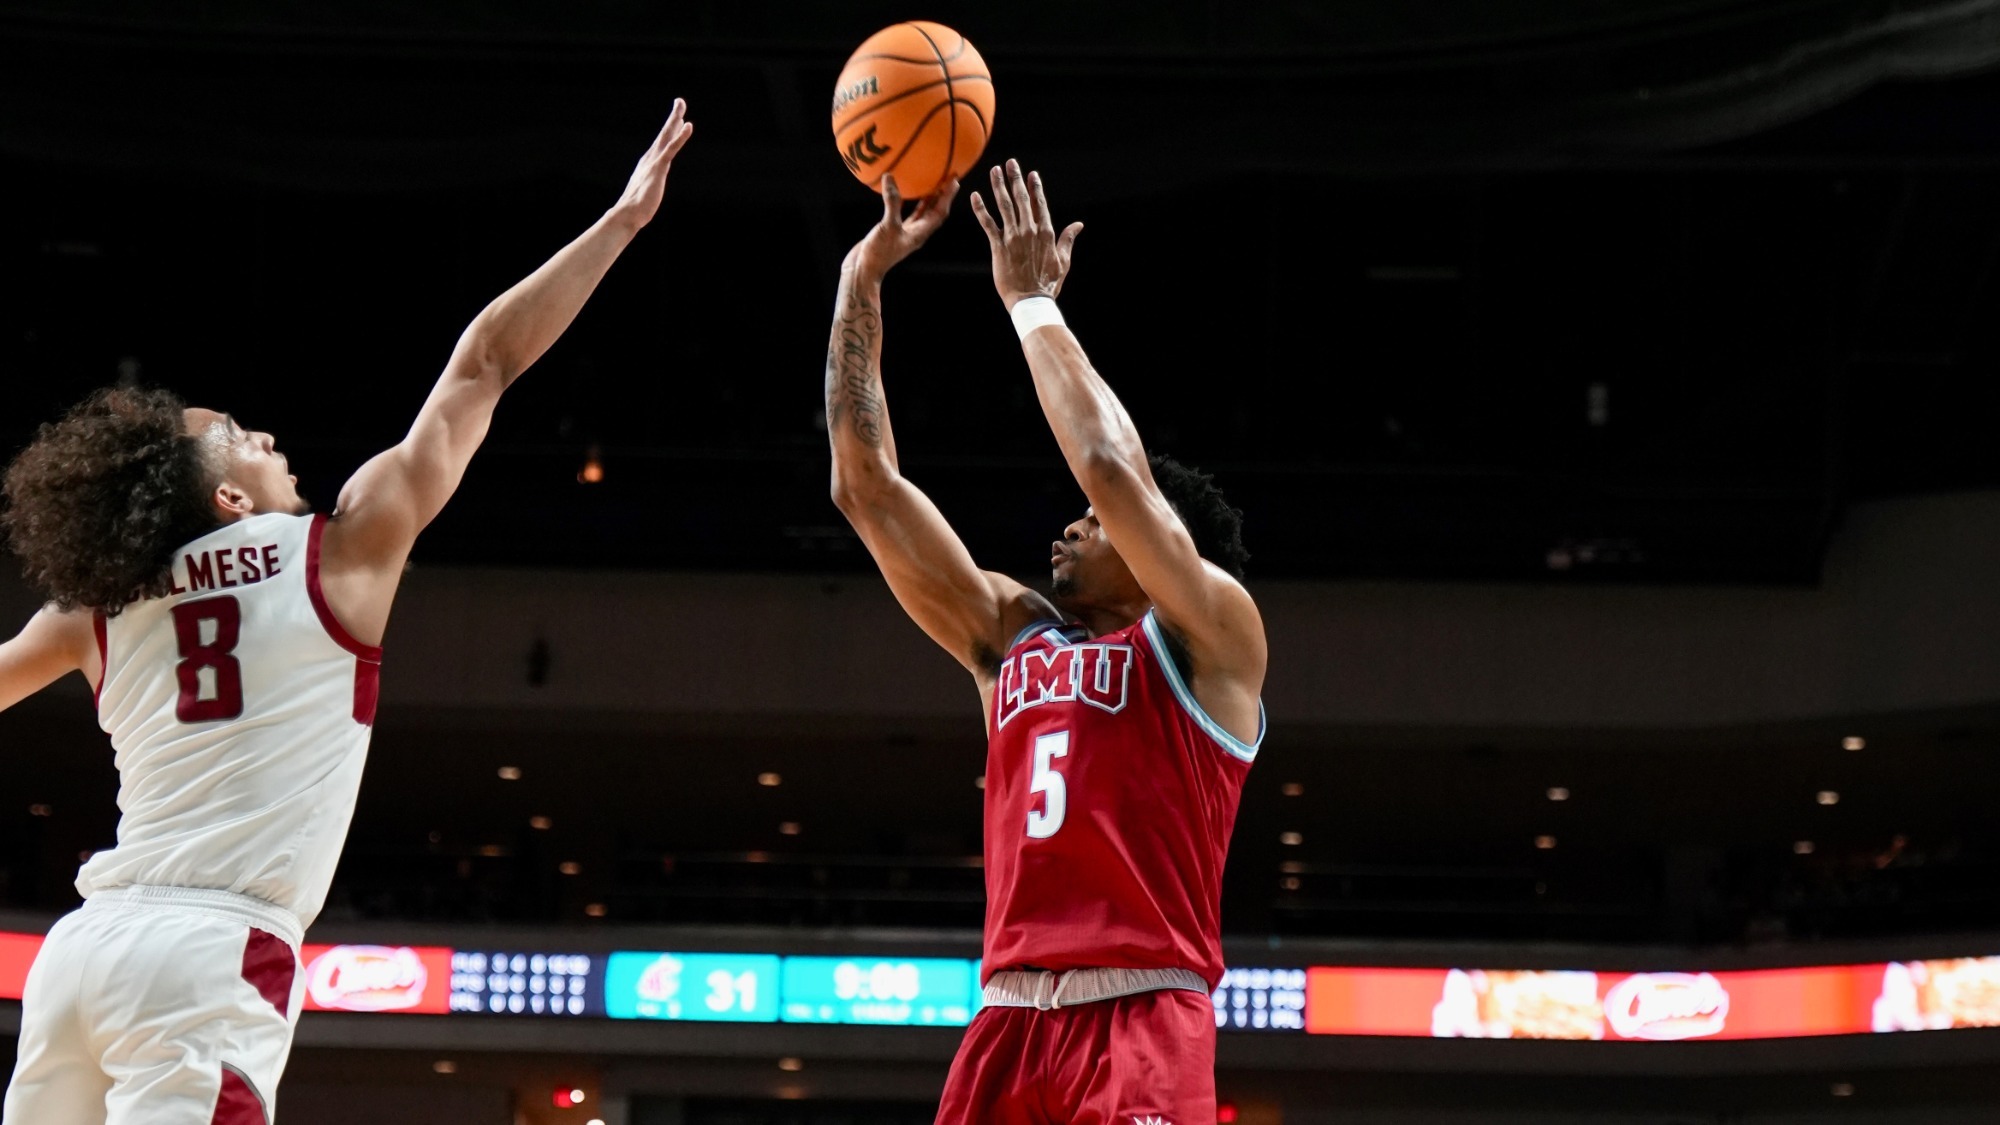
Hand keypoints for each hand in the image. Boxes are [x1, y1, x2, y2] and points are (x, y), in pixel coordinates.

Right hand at [609, 99, 694, 229]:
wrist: (628, 214)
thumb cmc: (636, 207)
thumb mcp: (647, 192)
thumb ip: (649, 186)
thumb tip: (647, 188)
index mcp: (648, 163)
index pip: (662, 143)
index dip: (671, 130)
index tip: (678, 118)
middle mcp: (650, 158)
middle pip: (664, 133)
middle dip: (673, 117)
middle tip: (680, 102)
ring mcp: (654, 161)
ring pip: (667, 135)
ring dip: (674, 119)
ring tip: (681, 105)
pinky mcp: (659, 167)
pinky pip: (672, 148)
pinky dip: (680, 136)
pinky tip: (688, 126)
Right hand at [847, 175, 958, 278]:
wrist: (864, 271)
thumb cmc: (878, 253)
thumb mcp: (888, 226)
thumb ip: (892, 202)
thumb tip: (890, 177)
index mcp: (920, 233)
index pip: (940, 212)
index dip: (948, 196)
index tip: (955, 180)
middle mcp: (917, 233)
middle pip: (935, 211)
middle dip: (943, 195)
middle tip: (947, 177)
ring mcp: (906, 232)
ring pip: (922, 213)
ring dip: (929, 198)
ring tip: (932, 181)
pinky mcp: (895, 231)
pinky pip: (907, 214)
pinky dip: (910, 203)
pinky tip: (906, 192)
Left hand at [970, 159, 1082, 308]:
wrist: (1030, 300)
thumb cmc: (1048, 284)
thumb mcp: (1063, 261)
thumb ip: (1068, 240)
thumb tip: (1078, 225)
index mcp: (1046, 232)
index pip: (1039, 204)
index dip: (1035, 187)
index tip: (1031, 174)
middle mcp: (1029, 230)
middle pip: (1021, 199)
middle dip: (1016, 179)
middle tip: (1010, 163)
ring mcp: (1013, 237)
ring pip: (1004, 206)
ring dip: (999, 186)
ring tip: (995, 171)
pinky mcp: (998, 246)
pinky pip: (988, 223)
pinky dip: (981, 209)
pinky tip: (975, 196)